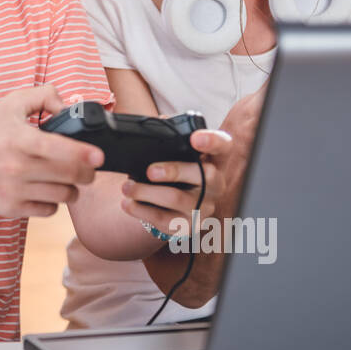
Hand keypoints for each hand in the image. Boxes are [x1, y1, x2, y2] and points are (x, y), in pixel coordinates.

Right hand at [0, 85, 104, 218]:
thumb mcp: (11, 103)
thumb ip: (43, 95)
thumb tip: (68, 107)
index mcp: (18, 138)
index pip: (58, 148)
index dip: (84, 154)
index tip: (98, 156)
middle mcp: (16, 166)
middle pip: (70, 176)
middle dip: (87, 173)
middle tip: (87, 168)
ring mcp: (13, 190)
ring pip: (64, 196)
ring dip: (72, 188)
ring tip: (66, 179)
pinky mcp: (10, 208)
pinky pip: (49, 211)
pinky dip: (54, 202)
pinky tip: (46, 190)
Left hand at [118, 128, 233, 239]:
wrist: (175, 207)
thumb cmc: (176, 174)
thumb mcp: (177, 156)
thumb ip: (171, 139)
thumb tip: (159, 123)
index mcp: (214, 161)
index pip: (223, 147)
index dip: (213, 141)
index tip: (195, 138)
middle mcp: (216, 185)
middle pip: (204, 175)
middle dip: (174, 171)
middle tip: (150, 170)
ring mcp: (204, 208)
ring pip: (178, 199)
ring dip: (147, 192)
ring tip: (127, 187)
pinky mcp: (189, 226)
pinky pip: (164, 220)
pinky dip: (141, 211)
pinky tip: (128, 203)